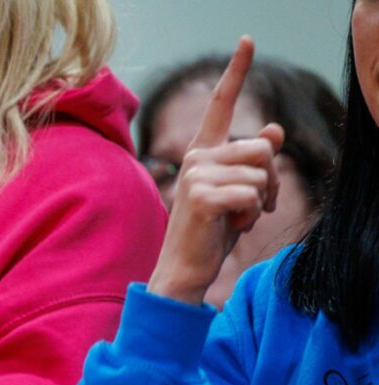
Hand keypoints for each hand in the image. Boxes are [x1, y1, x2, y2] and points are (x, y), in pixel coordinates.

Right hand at [148, 37, 284, 306]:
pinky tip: (230, 226)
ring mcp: (196, 175)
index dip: (236, 71)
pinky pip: (251, 193)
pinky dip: (250, 214)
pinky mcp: (201, 196)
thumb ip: (255, 162)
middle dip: (270, 178)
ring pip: (261, 170)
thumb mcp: (240, 192)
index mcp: (203, 152)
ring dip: (261, 199)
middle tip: (253, 205)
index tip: (247, 40)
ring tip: (238, 217)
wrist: (184, 269)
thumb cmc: (210, 232)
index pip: (221, 104)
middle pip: (263, 147)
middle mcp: (197, 157)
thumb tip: (275, 130)